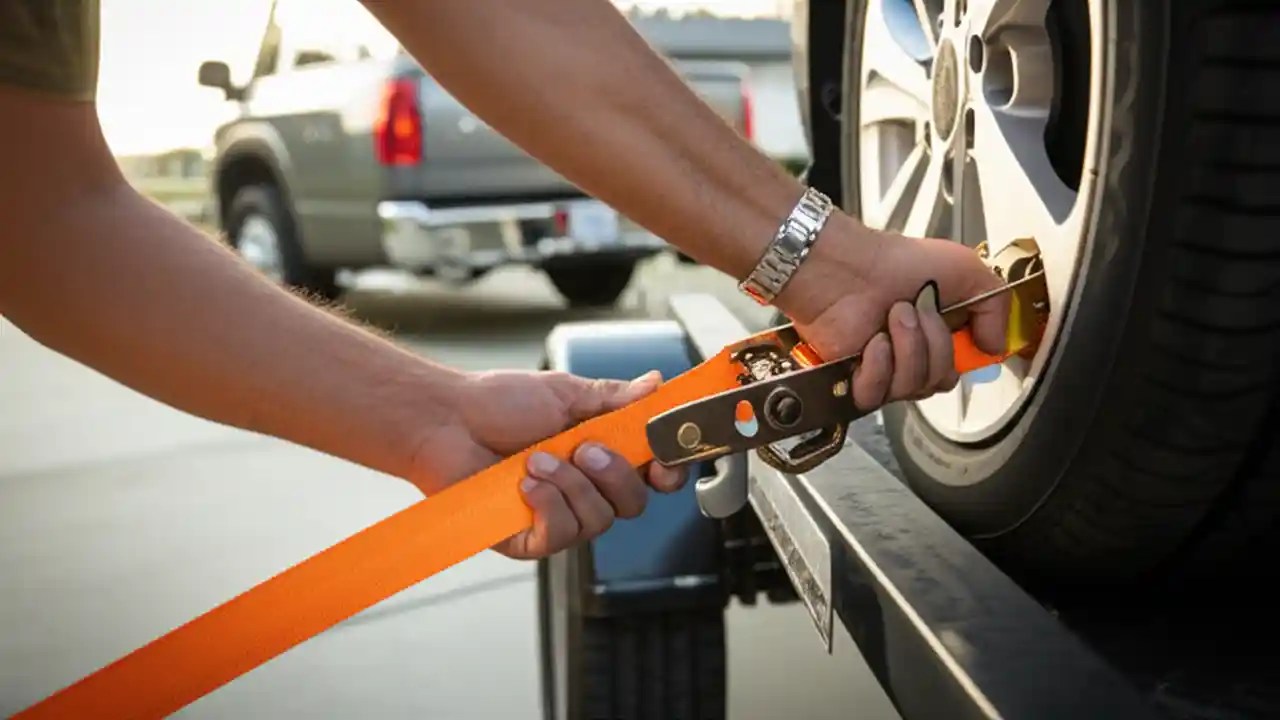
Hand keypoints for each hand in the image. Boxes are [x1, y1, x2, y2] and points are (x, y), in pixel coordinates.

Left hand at [409, 369, 683, 559]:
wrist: (446, 420)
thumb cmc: (497, 404)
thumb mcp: (565, 392)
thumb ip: (615, 397)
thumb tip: (655, 385)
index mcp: (602, 453)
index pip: (655, 475)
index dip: (668, 471)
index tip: (661, 457)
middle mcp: (586, 490)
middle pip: (634, 504)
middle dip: (615, 474)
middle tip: (584, 446)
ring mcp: (558, 517)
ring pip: (598, 521)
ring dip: (571, 484)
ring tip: (536, 459)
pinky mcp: (529, 539)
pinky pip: (560, 535)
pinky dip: (547, 505)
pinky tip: (524, 484)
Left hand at [775, 214, 1009, 410]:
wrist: (848, 266)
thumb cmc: (898, 262)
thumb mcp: (967, 270)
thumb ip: (996, 308)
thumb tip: (994, 348)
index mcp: (937, 333)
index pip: (962, 368)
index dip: (965, 356)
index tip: (961, 331)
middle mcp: (911, 354)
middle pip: (941, 381)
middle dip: (934, 344)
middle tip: (913, 309)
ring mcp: (882, 369)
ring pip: (913, 388)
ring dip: (908, 348)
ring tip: (891, 316)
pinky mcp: (853, 380)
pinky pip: (877, 396)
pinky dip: (879, 368)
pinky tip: (873, 343)